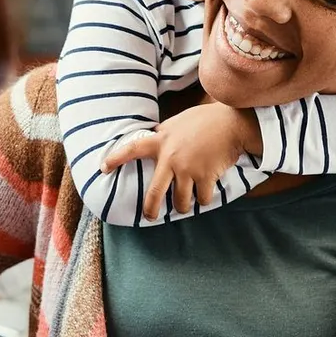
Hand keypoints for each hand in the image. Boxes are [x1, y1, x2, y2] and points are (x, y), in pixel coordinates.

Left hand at [103, 102, 260, 220]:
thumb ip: (164, 134)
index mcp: (161, 142)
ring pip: (180, 203)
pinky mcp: (205, 177)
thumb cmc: (205, 120)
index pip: (131, 149)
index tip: (103, 168)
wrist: (232, 123)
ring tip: (185, 204)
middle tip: (149, 217)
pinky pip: (202, 199)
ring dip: (184, 206)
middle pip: (154, 194)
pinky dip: (205, 199)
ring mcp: (188, 170)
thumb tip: (154, 136)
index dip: (115, 159)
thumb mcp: (177, 122)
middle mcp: (170, 158)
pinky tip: (207, 193)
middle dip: (150, 210)